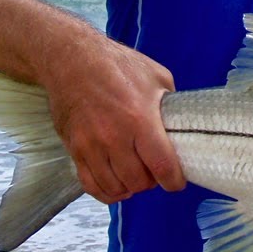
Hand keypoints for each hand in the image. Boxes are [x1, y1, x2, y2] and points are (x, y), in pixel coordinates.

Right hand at [44, 39, 185, 203]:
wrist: (71, 59)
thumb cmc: (117, 64)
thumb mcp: (156, 76)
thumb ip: (169, 103)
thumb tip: (181, 122)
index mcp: (140, 119)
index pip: (162, 166)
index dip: (174, 181)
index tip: (177, 182)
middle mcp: (114, 137)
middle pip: (138, 181)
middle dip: (152, 182)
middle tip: (155, 172)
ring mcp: (91, 146)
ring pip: (115, 187)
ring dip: (130, 188)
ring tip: (136, 177)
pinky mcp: (74, 149)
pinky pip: (90, 184)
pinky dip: (106, 192)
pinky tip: (116, 185)